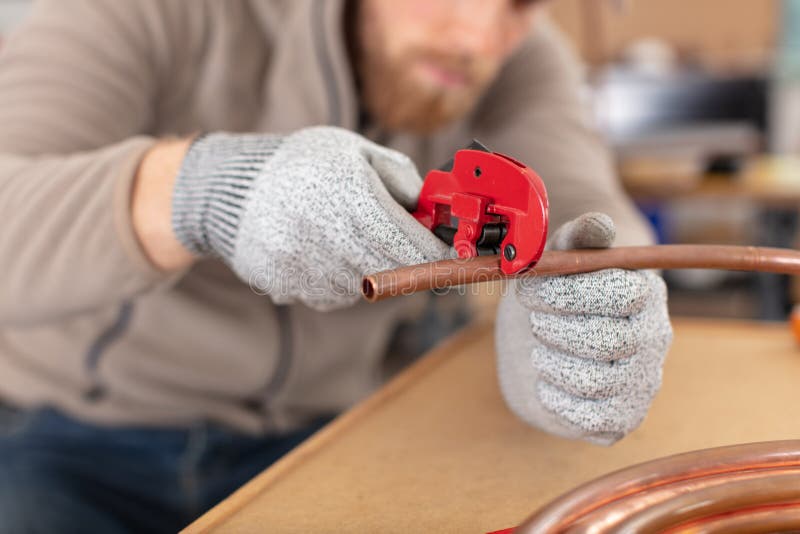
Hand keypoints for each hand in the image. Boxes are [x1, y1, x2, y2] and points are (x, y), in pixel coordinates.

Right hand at [171, 126, 449, 309]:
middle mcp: (328, 234)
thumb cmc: (302, 163)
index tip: (451, 255)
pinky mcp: (286, 285)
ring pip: (363, 286)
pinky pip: (331, 294)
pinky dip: (339, 279)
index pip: (412, 245)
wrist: (231, 188)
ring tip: (349, 238)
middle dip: (407, 262)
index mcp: (351, 196)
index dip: (437, 254)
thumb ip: (400, 178)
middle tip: (409, 249)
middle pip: (393, 271)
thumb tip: (433, 212)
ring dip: (371, 269)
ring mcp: (304, 265)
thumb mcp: (356, 151)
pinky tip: (323, 252)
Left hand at [494, 213, 671, 444]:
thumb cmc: (556, 292)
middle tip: (534, 321)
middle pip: (604, 340)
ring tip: (540, 350)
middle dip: (552, 329)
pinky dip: (558, 401)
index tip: (527, 290)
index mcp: (643, 292)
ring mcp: (640, 381)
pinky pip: (593, 420)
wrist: (548, 338)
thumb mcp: (560, 257)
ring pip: (594, 382)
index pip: (618, 293)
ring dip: (551, 364)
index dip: (564, 292)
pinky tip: (546, 382)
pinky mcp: (621, 417)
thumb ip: (577, 238)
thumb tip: (598, 222)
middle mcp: (652, 338)